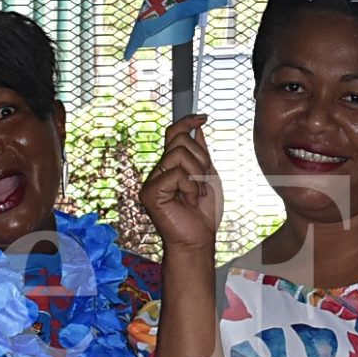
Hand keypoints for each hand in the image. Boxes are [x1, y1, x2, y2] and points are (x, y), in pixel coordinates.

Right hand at [143, 114, 224, 257]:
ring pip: (180, 155)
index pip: (173, 134)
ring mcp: (152, 181)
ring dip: (197, 176)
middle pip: (180, 141)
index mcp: (170, 166)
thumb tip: (198, 127)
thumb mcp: (207, 176)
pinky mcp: (150, 192)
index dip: (186, 122)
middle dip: (200, 160)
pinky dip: (190, 187)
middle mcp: (158, 170)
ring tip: (195, 195)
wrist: (199, 239)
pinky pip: (176, 174)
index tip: (203, 117)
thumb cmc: (203, 213)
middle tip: (202, 183)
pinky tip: (188, 202)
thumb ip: (201, 153)